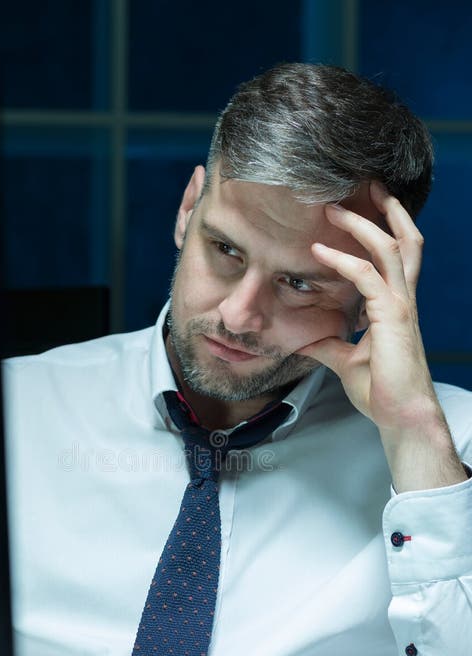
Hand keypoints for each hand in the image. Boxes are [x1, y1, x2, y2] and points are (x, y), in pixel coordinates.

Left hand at [297, 181, 466, 491]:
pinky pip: (368, 278)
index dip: (380, 229)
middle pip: (406, 240)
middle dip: (387, 210)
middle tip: (365, 185)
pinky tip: (318, 253)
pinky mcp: (393, 318)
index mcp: (395, 305)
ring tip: (334, 209)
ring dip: (362, 224)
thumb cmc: (382, 391)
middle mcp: (402, 298)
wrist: (400, 416)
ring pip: (390, 248)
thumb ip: (328, 346)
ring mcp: (400, 306)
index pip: (394, 256)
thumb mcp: (346, 362)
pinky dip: (343, 261)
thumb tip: (305, 341)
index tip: (356, 210)